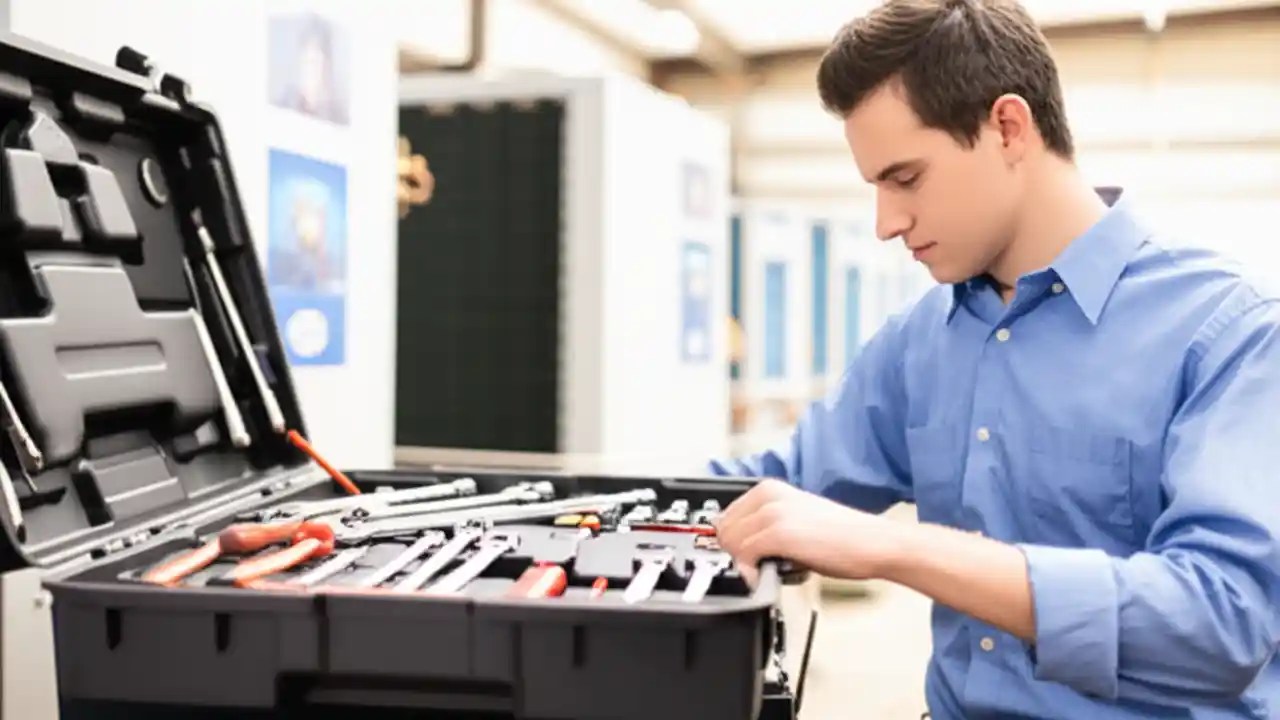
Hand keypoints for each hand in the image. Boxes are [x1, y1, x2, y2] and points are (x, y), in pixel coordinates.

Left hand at [713, 479, 901, 586]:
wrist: (872, 543)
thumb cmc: (841, 536)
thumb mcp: (795, 520)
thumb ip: (765, 526)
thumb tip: (739, 547)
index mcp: (769, 489)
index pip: (726, 517)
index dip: (732, 542)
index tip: (744, 558)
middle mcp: (768, 495)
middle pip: (723, 530)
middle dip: (735, 553)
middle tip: (757, 567)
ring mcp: (772, 512)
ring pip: (729, 543)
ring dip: (742, 563)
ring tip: (767, 571)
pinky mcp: (779, 533)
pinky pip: (743, 555)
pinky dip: (750, 572)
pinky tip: (767, 577)